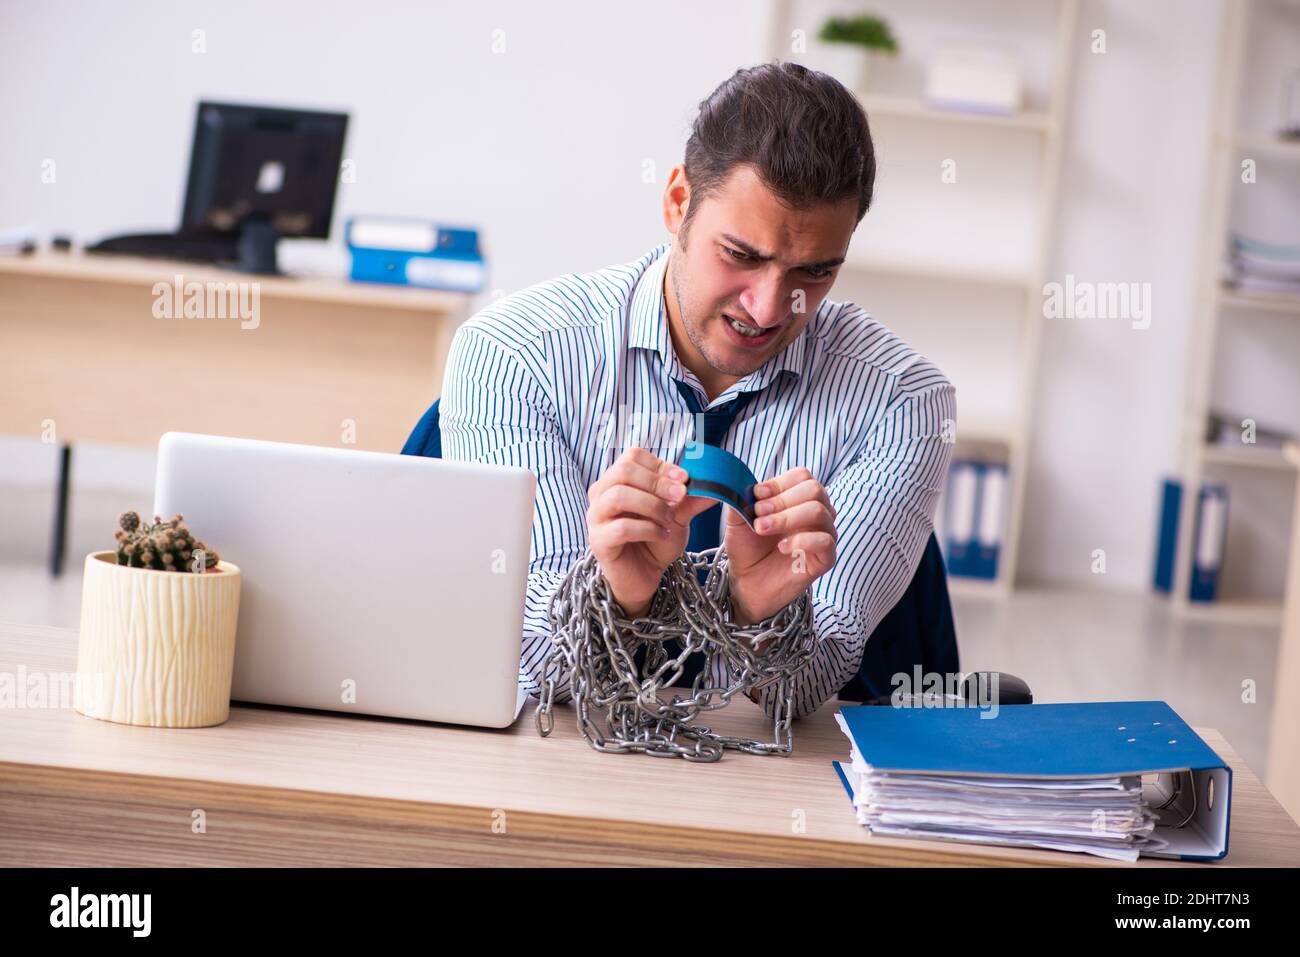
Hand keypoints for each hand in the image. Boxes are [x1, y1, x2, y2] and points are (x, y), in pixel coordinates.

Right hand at [586, 447, 716, 616]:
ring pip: (619, 496)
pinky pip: (621, 527)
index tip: (684, 480)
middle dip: (658, 482)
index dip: (661, 465)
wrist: (645, 576)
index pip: (632, 456)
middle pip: (624, 471)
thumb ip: (690, 498)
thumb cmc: (655, 541)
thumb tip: (716, 482)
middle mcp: (601, 494)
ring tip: (669, 519)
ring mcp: (596, 517)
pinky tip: (662, 534)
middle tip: (679, 496)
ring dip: (652, 505)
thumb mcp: (677, 515)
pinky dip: (648, 529)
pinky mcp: (598, 541)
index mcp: (617, 480)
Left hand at [724, 467, 836, 627]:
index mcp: (798, 499)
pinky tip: (782, 547)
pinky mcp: (825, 558)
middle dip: (782, 500)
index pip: (803, 476)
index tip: (756, 496)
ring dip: (787, 517)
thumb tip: (747, 483)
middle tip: (759, 515)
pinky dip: (801, 540)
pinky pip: (825, 541)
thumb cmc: (747, 548)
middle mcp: (816, 513)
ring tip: (763, 529)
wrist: (747, 582)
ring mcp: (823, 535)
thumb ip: (742, 497)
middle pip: (814, 490)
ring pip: (820, 512)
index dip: (779, 483)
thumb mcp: (738, 518)